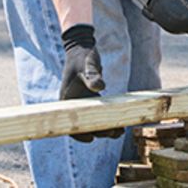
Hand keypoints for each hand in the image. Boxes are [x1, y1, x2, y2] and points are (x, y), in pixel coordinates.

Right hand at [59, 25, 123, 141]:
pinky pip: (97, 112)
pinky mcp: (89, 97)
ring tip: (120, 131)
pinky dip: (106, 117)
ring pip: (92, 120)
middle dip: (100, 131)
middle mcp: (73, 104)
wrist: (82, 48)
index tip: (91, 139)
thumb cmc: (83, 57)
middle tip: (116, 133)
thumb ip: (93, 76)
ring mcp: (81, 101)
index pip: (70, 123)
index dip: (79, 134)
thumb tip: (100, 86)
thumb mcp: (88, 66)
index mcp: (67, 100)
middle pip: (85, 124)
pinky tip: (119, 122)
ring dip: (105, 127)